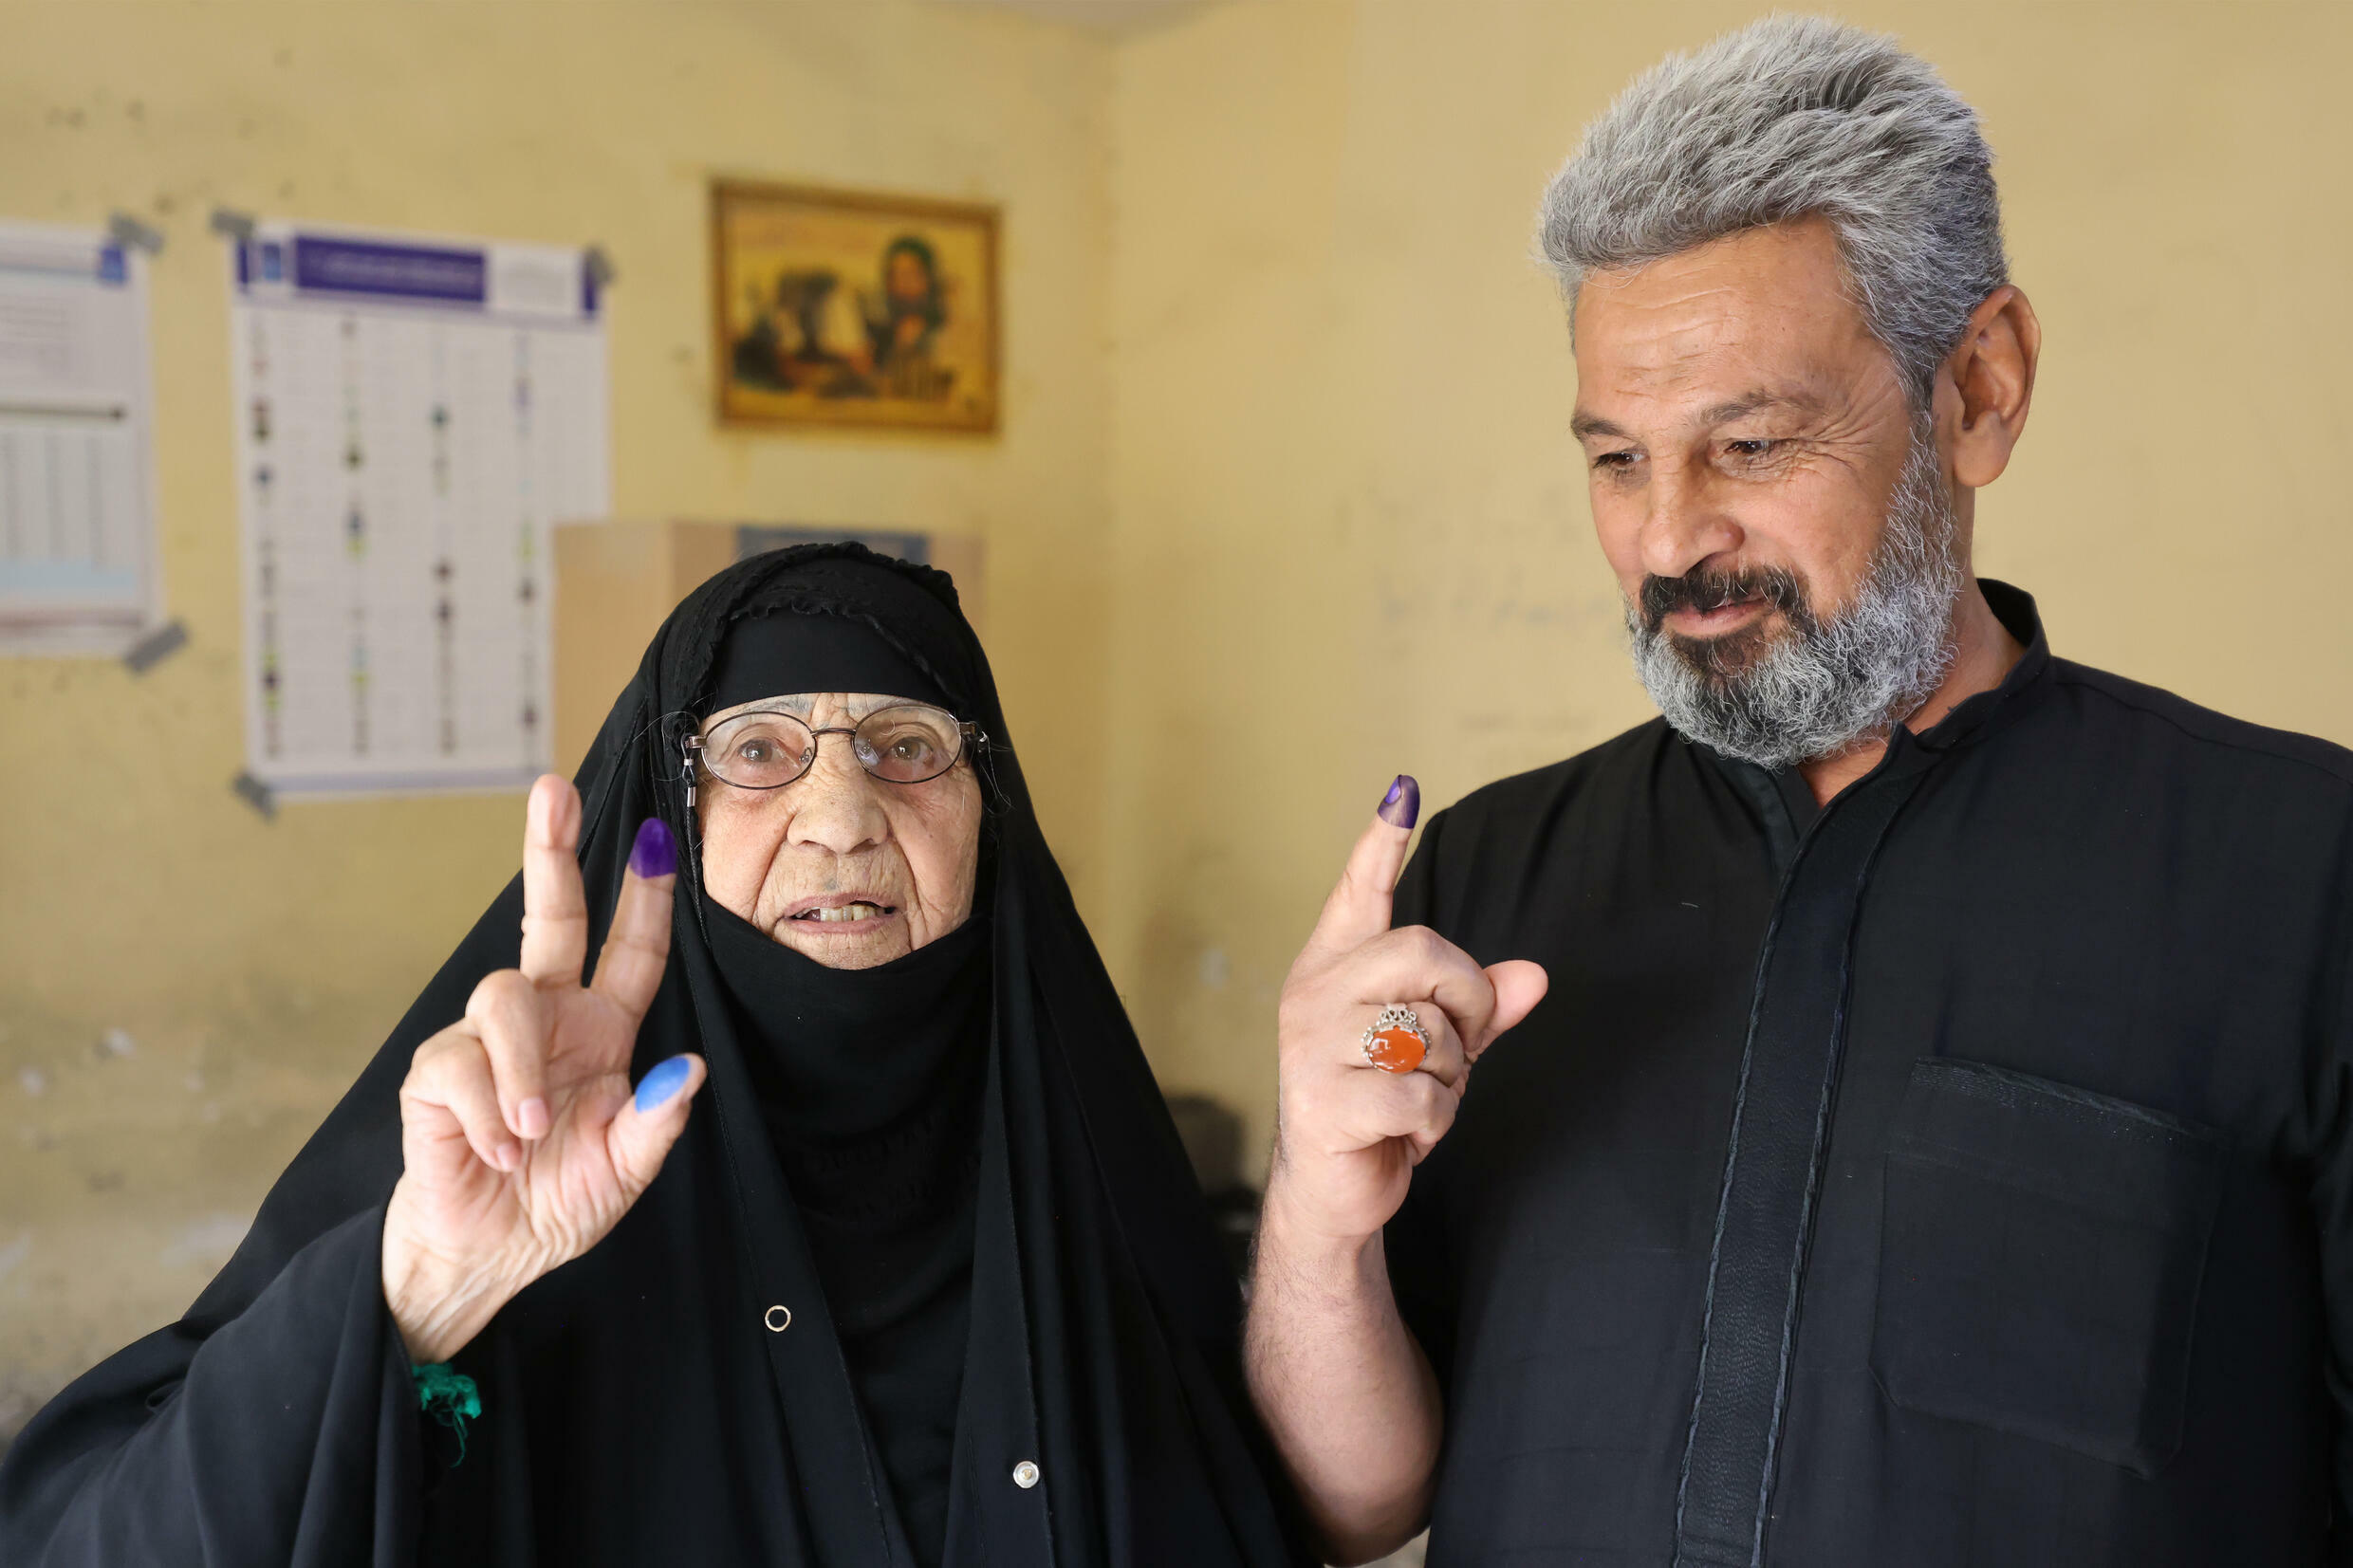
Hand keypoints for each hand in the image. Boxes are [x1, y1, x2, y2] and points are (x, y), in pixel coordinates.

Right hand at [382, 775, 705, 1362]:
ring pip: (502, 997)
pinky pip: (459, 1064)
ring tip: (531, 1130)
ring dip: (522, 1069)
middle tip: (552, 790)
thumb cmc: (559, 1201)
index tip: (658, 837)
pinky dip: (487, 1112)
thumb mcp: (625, 1170)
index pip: (629, 950)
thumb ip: (656, 1123)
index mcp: (601, 1029)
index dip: (644, 897)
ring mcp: (486, 1039)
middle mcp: (547, 1017)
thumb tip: (686, 1070)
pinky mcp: (435, 1072)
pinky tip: (498, 1148)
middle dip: (549, 850)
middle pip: (550, 916)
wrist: (489, 1253)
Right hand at [1267, 777, 1547, 1247]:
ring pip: (1428, 1032)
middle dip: (1465, 1002)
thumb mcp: (1440, 1051)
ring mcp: (1312, 1047)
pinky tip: (1407, 1134)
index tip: (1403, 791)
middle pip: (1424, 951)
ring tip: (1415, 1100)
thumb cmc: (1383, 1106)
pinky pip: (1420, 1096)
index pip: (1358, 893)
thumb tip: (1535, 976)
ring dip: (1449, 1078)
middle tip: (1455, 1049)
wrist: (1333, 1191)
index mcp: (1335, 969)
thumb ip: (1481, 1009)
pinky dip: (1435, 1123)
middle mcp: (1315, 995)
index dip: (1382, 844)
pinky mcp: (1323, 1102)